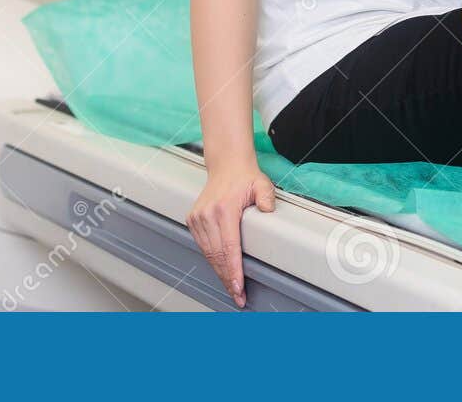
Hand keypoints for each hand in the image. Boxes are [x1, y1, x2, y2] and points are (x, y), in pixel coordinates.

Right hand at [187, 160, 275, 306]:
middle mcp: (207, 215)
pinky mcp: (193, 219)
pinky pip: (203, 246)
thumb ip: (266, 197)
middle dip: (228, 279)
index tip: (238, 288)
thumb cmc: (244, 177)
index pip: (229, 248)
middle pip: (217, 256)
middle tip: (238, 296)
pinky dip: (212, 260)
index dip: (233, 272)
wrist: (226, 165)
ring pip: (208, 254)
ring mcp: (197, 217)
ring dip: (219, 272)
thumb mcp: (262, 184)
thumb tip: (268, 210)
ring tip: (231, 287)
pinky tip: (221, 269)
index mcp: (223, 209)